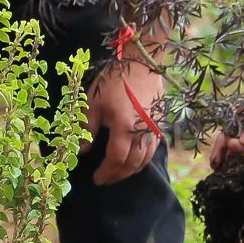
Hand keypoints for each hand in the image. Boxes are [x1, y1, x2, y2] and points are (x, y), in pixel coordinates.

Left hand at [83, 58, 163, 185]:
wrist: (143, 62)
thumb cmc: (115, 79)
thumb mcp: (94, 102)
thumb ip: (87, 128)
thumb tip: (82, 150)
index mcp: (124, 128)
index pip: (115, 160)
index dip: (106, 173)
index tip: (96, 179)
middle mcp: (142, 133)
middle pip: (132, 164)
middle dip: (117, 176)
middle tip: (105, 180)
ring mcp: (154, 129)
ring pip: (145, 160)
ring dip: (131, 171)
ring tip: (118, 174)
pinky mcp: (160, 124)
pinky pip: (153, 149)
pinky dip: (143, 160)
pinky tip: (135, 160)